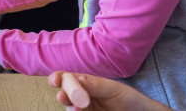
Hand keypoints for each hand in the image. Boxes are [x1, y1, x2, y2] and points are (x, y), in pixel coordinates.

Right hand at [49, 71, 171, 110]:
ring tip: (77, 110)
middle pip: (65, 94)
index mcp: (86, 84)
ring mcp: (86, 110)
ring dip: (70, 108)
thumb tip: (77, 78)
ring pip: (71, 108)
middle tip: (63, 97)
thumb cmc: (130, 99)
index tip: (55, 81)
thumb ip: (95, 85)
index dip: (58, 78)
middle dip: (62, 95)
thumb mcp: (114, 89)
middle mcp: (83, 97)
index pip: (67, 78)